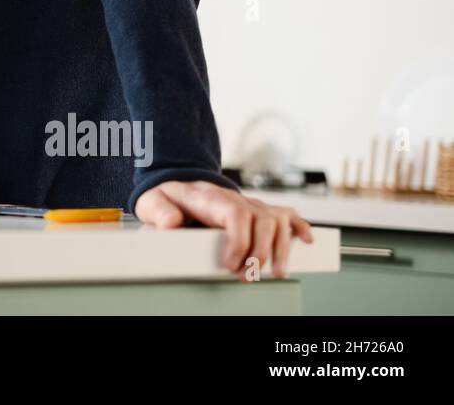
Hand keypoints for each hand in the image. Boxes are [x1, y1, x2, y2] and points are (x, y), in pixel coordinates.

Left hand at [135, 181, 313, 279]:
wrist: (177, 185)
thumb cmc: (168, 197)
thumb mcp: (152, 201)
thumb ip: (159, 211)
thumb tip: (171, 224)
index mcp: (211, 198)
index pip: (235, 214)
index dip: (239, 241)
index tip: (230, 264)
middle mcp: (236, 199)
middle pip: (262, 221)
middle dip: (260, 252)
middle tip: (247, 275)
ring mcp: (251, 204)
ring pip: (278, 221)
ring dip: (281, 249)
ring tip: (275, 272)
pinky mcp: (259, 211)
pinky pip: (286, 215)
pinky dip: (300, 227)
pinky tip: (307, 241)